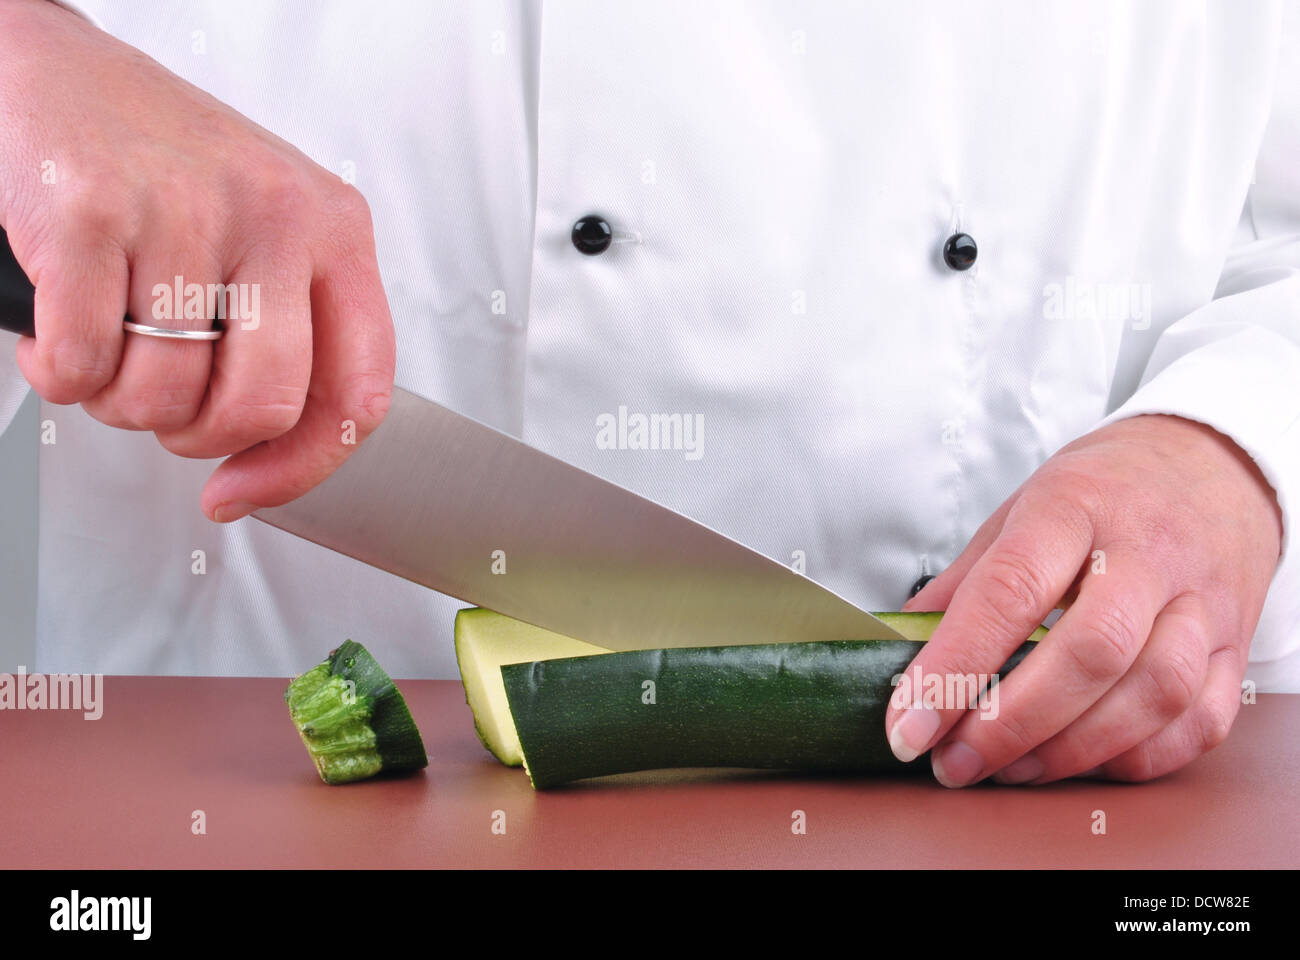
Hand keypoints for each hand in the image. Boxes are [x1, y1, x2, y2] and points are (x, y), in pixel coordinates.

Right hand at [0, 0, 394, 520]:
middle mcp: (274, 215)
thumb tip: (276, 456)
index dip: (302, 466)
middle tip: (166, 407)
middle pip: (260, 406)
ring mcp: (186, 211)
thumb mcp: (267, 233)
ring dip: (119, 400)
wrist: (53, 71)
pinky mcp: (93, 213)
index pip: (357, 391)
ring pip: (163, 396)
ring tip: (110, 345)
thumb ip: (293, 331)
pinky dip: (58, 371)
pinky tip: (61, 327)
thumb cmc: (165, 162)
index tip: (247, 489)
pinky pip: (81, 363)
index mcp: (334, 230)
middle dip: (198, 435)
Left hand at [889, 413, 1282, 784]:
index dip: (954, 666)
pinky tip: (1080, 762)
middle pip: (1091, 650)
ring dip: (1072, 749)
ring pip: (1155, 692)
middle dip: (1011, 723)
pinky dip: (1135, 757)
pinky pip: (1199, 721)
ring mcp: (1202, 600)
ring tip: (1009, 769)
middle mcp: (1147, 551)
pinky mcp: (1237, 644)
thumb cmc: (1099, 493)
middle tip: (953, 763)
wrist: (1211, 461)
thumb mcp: (1018, 510)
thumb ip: (964, 583)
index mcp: (1073, 506)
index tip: (908, 724)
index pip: (1009, 590)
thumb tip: (898, 650)